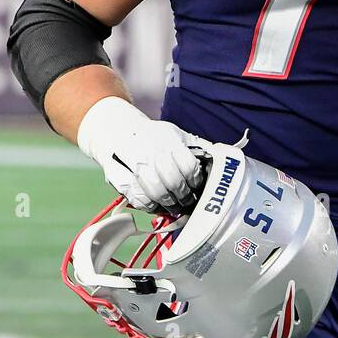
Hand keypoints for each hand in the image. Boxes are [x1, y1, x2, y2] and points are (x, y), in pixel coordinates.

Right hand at [76, 97, 207, 212]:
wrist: (118, 130)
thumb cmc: (153, 136)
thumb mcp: (176, 134)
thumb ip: (196, 147)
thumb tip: (219, 159)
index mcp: (169, 141)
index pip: (189, 167)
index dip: (196, 181)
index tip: (197, 186)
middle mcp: (152, 153)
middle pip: (174, 183)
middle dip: (184, 197)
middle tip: (188, 201)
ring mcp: (134, 166)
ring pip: (157, 194)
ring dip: (169, 204)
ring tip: (174, 206)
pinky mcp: (119, 178)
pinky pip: (138, 199)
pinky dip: (149, 207)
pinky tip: (156, 206)